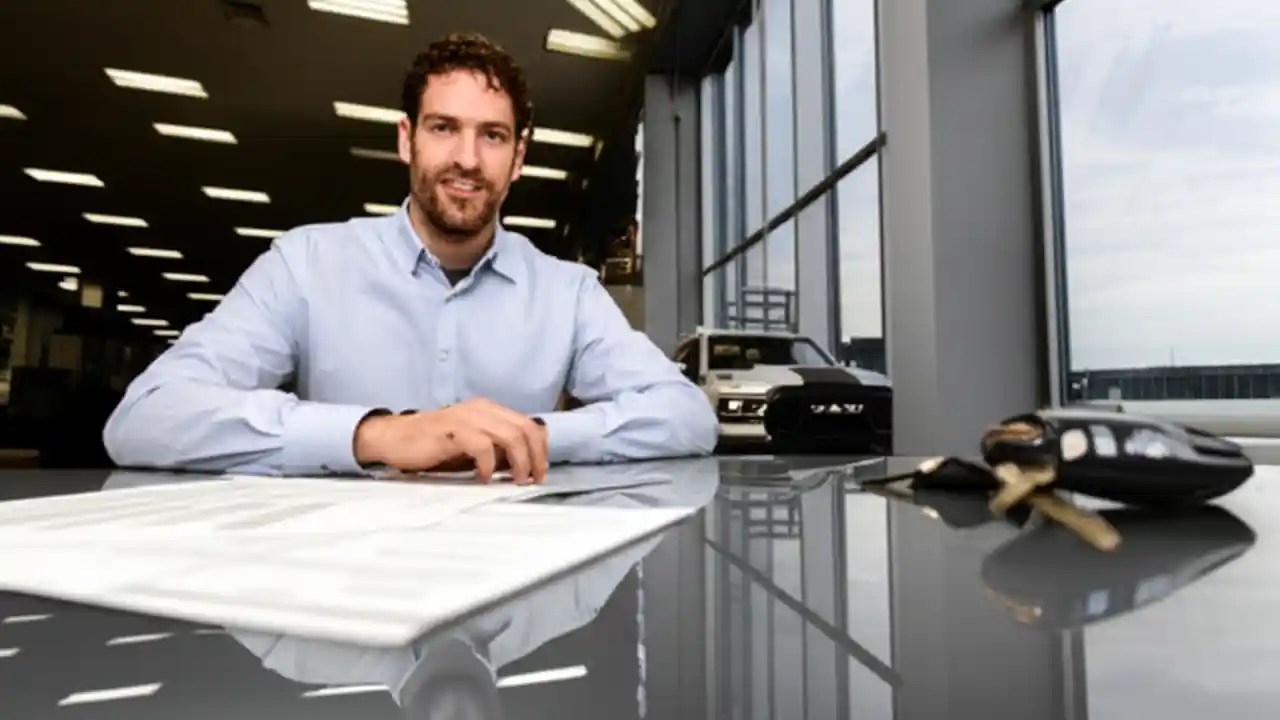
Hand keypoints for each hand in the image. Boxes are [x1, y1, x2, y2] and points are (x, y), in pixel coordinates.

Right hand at [354, 399, 548, 483]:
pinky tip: (484, 478)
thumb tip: (520, 466)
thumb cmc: (433, 445)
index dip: (541, 448)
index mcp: (489, 410)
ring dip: (519, 461)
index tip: (540, 471)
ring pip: (511, 435)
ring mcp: (468, 418)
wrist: (394, 438)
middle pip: (525, 428)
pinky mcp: (453, 431)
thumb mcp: (470, 445)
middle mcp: (482, 409)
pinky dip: (489, 465)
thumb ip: (494, 449)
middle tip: (534, 479)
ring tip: (516, 481)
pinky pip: (483, 446)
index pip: (528, 424)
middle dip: (536, 456)